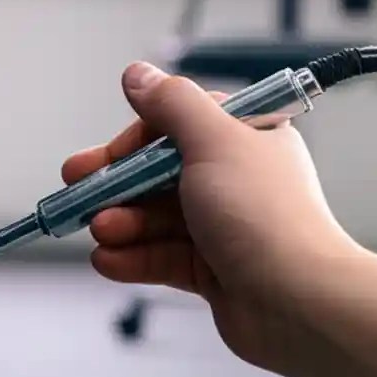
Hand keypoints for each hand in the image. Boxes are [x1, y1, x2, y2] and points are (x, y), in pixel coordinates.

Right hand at [62, 62, 362, 368]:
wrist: (300, 303)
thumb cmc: (263, 215)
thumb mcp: (212, 140)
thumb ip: (171, 103)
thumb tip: (137, 73)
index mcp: (245, 138)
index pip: (177, 126)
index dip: (135, 140)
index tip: (104, 156)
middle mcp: (236, 179)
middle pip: (159, 173)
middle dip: (116, 184)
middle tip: (76, 190)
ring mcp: (224, 226)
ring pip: (157, 217)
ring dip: (122, 222)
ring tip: (101, 231)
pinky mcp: (215, 270)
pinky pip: (163, 257)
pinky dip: (133, 258)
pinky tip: (107, 260)